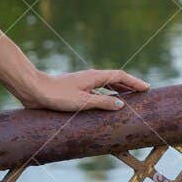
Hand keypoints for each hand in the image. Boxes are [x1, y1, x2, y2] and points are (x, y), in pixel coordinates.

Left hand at [17, 67, 148, 112]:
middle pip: (115, 79)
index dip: (134, 82)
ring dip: (118, 90)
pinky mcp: (75, 90)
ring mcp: (83, 84)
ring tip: (128, 99)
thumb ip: (102, 103)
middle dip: (129, 86)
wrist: (34, 90)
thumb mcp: (81, 102)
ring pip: (106, 85)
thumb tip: (121, 105)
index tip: (146, 88)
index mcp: (95, 77)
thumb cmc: (57, 95)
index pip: (120, 76)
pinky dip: (106, 95)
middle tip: (142, 93)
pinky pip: (97, 91)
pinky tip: (105, 104)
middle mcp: (91, 78)